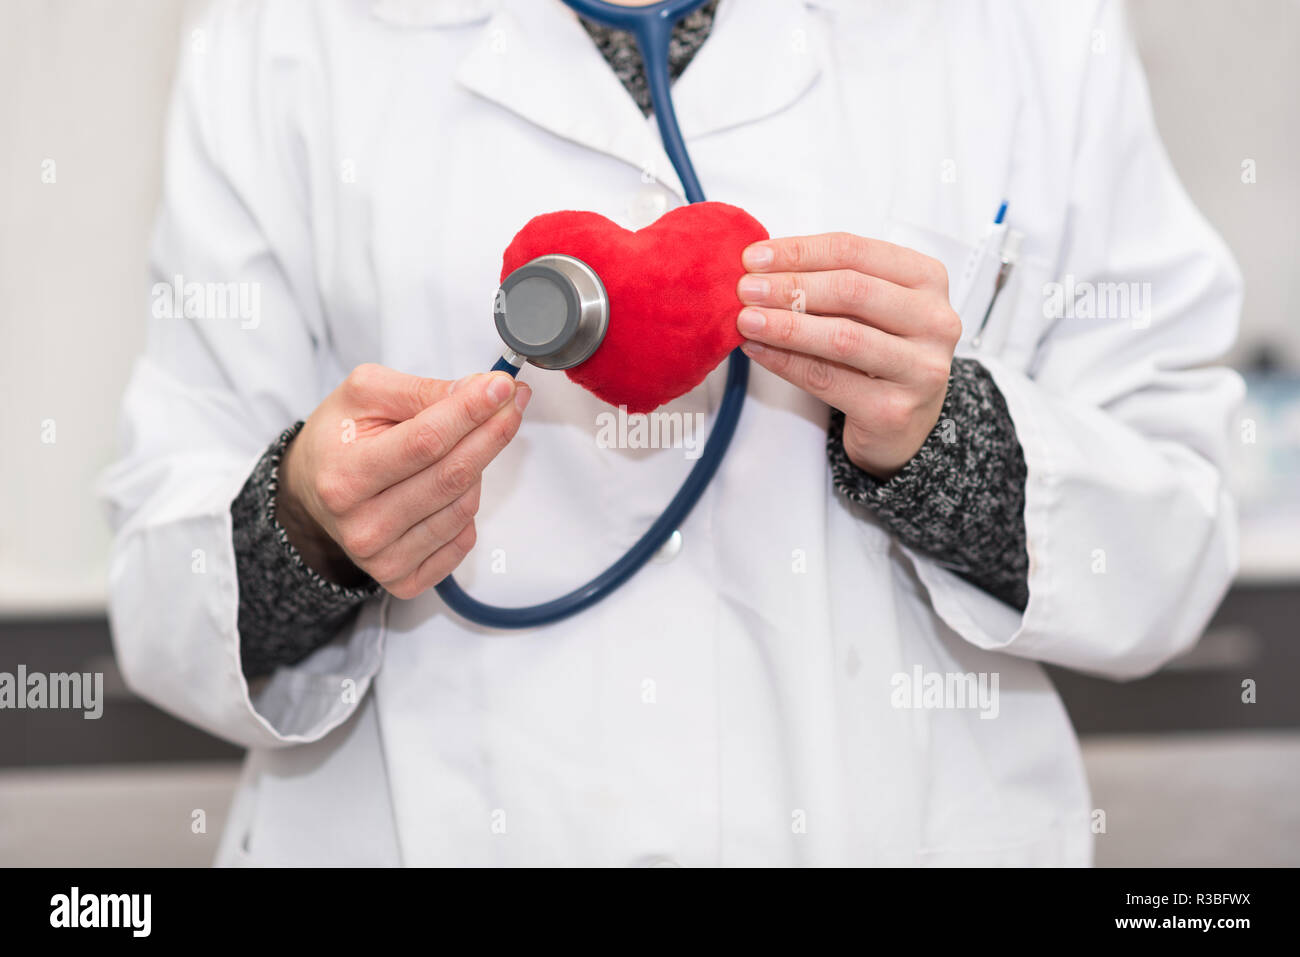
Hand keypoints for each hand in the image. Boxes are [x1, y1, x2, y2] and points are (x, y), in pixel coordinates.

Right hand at [276, 363, 530, 598]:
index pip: (425, 442)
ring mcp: (383, 560)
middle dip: (492, 432)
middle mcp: (361, 527)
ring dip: (478, 468)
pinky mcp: (404, 580)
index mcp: (344, 477)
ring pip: (463, 507)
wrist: (310, 491)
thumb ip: (420, 390)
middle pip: (451, 476)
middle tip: (512, 402)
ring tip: (463, 445)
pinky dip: (467, 506)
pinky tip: (450, 487)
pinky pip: (463, 540)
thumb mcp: (364, 395)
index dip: (470, 412)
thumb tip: (479, 392)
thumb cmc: (340, 438)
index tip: (502, 386)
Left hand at [735, 233, 960, 478]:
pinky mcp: (894, 410)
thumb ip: (827, 283)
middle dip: (790, 287)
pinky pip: (828, 380)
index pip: (855, 251)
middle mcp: (935, 320)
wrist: (904, 422)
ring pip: (842, 337)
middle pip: (852, 291)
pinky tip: (759, 350)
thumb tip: (760, 268)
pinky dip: (786, 362)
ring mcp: (920, 368)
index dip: (799, 251)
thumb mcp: (866, 308)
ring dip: (786, 326)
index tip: (753, 258)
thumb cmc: (880, 351)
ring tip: (747, 320)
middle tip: (745, 289)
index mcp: (927, 279)